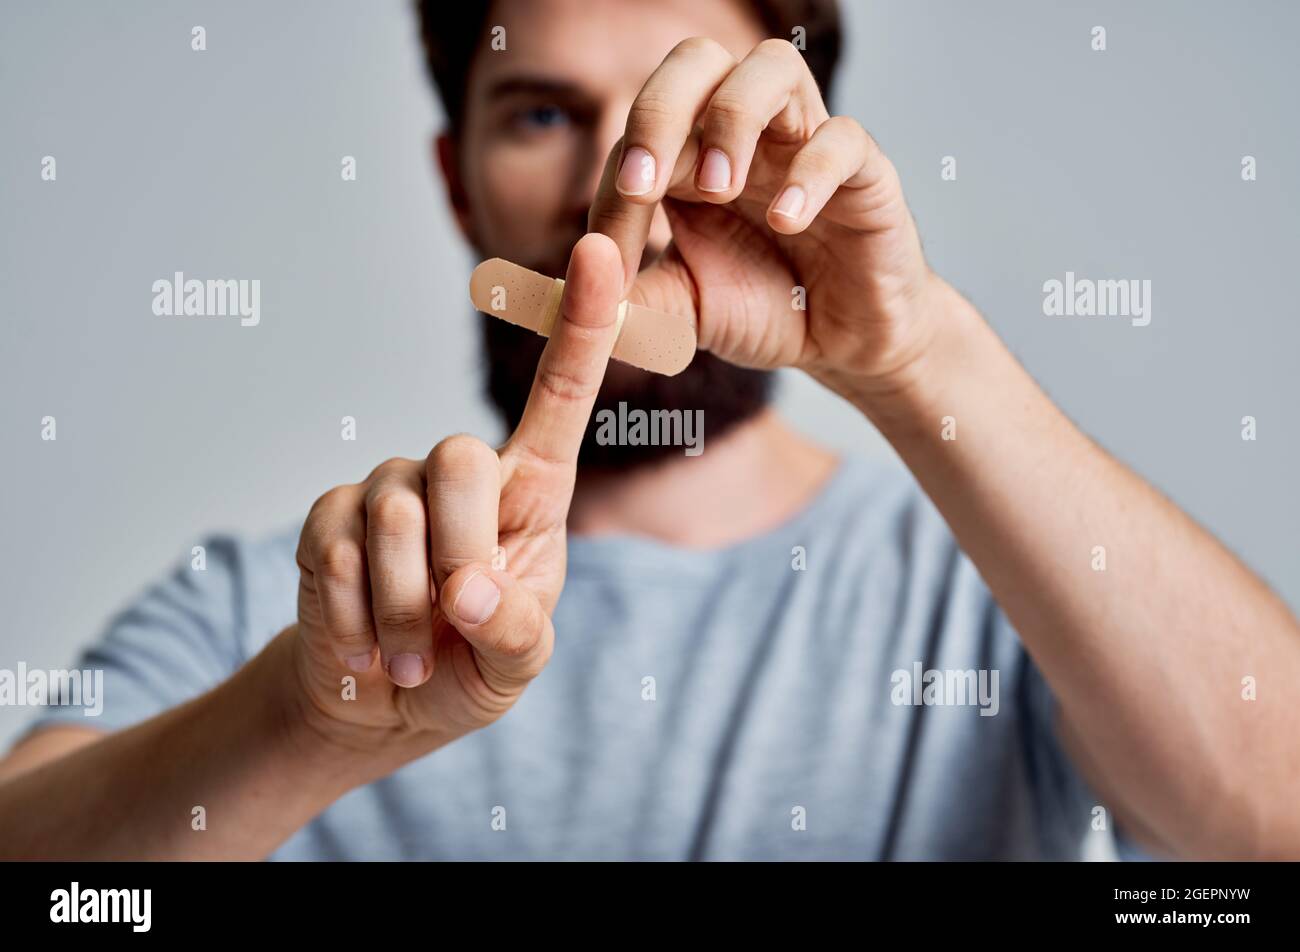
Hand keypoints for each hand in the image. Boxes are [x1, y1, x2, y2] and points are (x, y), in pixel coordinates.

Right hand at [290, 234, 623, 751]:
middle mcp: (461, 471)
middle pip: (459, 457)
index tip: (600, 251)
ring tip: (411, 654)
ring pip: (394, 517)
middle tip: (451, 620)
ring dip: (402, 612)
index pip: (561, 395)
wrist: (385, 700)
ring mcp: (391, 485)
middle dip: (456, 553)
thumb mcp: (516, 666)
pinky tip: (368, 645)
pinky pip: (336, 552)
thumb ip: (515, 633)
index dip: (583, 325)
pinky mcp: (331, 514)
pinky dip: (356, 619)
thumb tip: (467, 590)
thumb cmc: (470, 666)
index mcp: (531, 491)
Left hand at [589, 37, 941, 399]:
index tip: (613, 246)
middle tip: (647, 184)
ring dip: (733, 118)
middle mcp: (746, 132)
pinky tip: (785, 223)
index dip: (619, 178)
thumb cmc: (761, 309)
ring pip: (771, 67)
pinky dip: (809, 174)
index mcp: (691, 154)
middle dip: (660, 111)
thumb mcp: (679, 312)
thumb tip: (566, 297)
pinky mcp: (864, 173)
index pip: (639, 130)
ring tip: (722, 189)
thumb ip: (628, 302)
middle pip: (697, 61)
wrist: (841, 343)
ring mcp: (804, 143)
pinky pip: (841, 138)